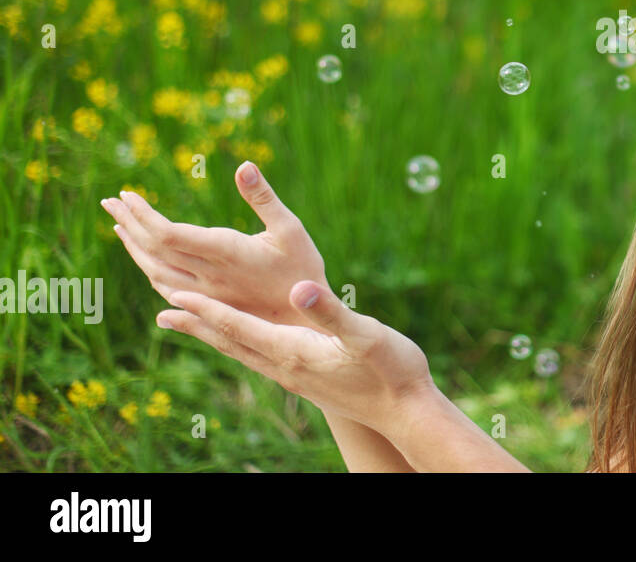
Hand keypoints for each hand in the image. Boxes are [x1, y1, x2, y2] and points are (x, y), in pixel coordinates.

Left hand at [101, 161, 328, 329]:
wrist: (309, 324)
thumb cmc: (304, 271)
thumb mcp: (290, 229)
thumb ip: (264, 198)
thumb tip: (243, 165)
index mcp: (225, 253)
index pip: (167, 234)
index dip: (142, 215)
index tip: (127, 195)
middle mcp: (208, 278)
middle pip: (153, 252)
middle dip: (129, 224)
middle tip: (111, 202)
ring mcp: (206, 296)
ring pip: (155, 273)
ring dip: (134, 248)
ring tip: (121, 226)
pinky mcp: (209, 307)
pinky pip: (166, 290)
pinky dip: (149, 269)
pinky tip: (146, 261)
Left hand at [157, 282, 436, 436]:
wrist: (406, 412)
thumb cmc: (391, 370)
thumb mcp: (364, 333)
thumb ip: (330, 311)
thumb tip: (299, 289)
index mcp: (294, 350)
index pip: (238, 328)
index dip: (207, 311)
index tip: (175, 297)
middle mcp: (285, 366)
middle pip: (230, 343)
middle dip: (197, 326)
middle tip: (163, 313)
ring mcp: (294, 377)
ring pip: (242, 353)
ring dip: (214, 337)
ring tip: (193, 326)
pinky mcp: (305, 381)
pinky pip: (259, 359)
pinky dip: (239, 345)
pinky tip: (245, 341)